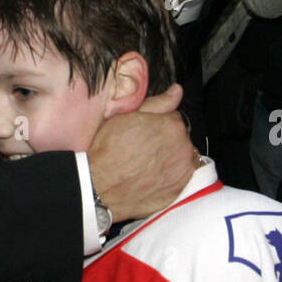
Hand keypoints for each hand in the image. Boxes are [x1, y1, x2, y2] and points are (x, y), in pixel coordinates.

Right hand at [88, 87, 199, 222]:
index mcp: (173, 126)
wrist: (98, 184)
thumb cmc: (109, 150)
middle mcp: (183, 148)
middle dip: (166, 141)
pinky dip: (170, 177)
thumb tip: (177, 91)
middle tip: (143, 149)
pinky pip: (180, 178)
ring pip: (181, 158)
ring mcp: (182, 171)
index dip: (157, 125)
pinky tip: (151, 176)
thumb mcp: (127, 116)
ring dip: (170, 159)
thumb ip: (158, 103)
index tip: (144, 133)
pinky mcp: (178, 189)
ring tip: (145, 164)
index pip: (173, 119)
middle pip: (180, 138)